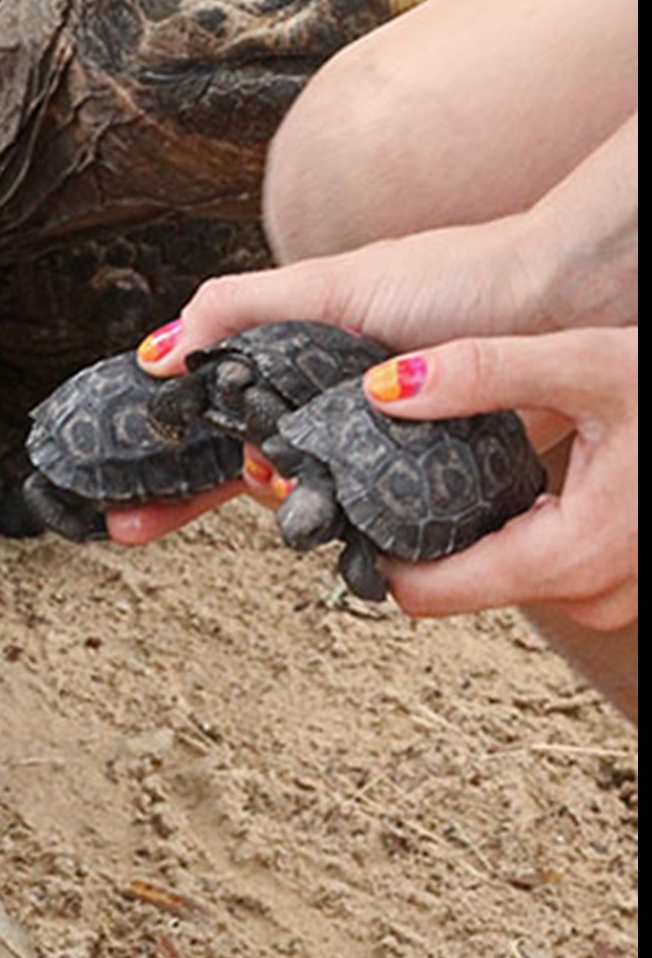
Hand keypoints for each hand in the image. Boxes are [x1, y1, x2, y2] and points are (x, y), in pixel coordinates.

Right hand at [113, 115, 636, 544]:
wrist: (566, 298)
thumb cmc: (458, 277)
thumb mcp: (328, 283)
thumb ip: (236, 309)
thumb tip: (155, 354)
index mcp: (296, 366)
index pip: (207, 418)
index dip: (156, 454)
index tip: (114, 490)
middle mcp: (328, 411)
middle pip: (233, 468)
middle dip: (176, 496)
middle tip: (129, 526)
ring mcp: (374, 451)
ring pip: (299, 499)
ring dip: (276, 503)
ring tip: (278, 491)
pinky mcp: (427, 484)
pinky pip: (371, 522)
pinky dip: (344, 531)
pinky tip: (334, 533)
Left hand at [368, 328, 636, 630]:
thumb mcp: (589, 362)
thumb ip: (484, 372)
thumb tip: (381, 389)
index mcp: (572, 558)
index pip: (428, 595)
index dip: (375, 553)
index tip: (342, 507)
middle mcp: (591, 595)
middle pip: (455, 587)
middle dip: (412, 538)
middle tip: (368, 482)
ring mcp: (609, 594)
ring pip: (497, 575)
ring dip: (462, 532)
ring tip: (421, 477)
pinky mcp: (616, 577)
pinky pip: (536, 562)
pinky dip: (507, 528)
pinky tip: (489, 482)